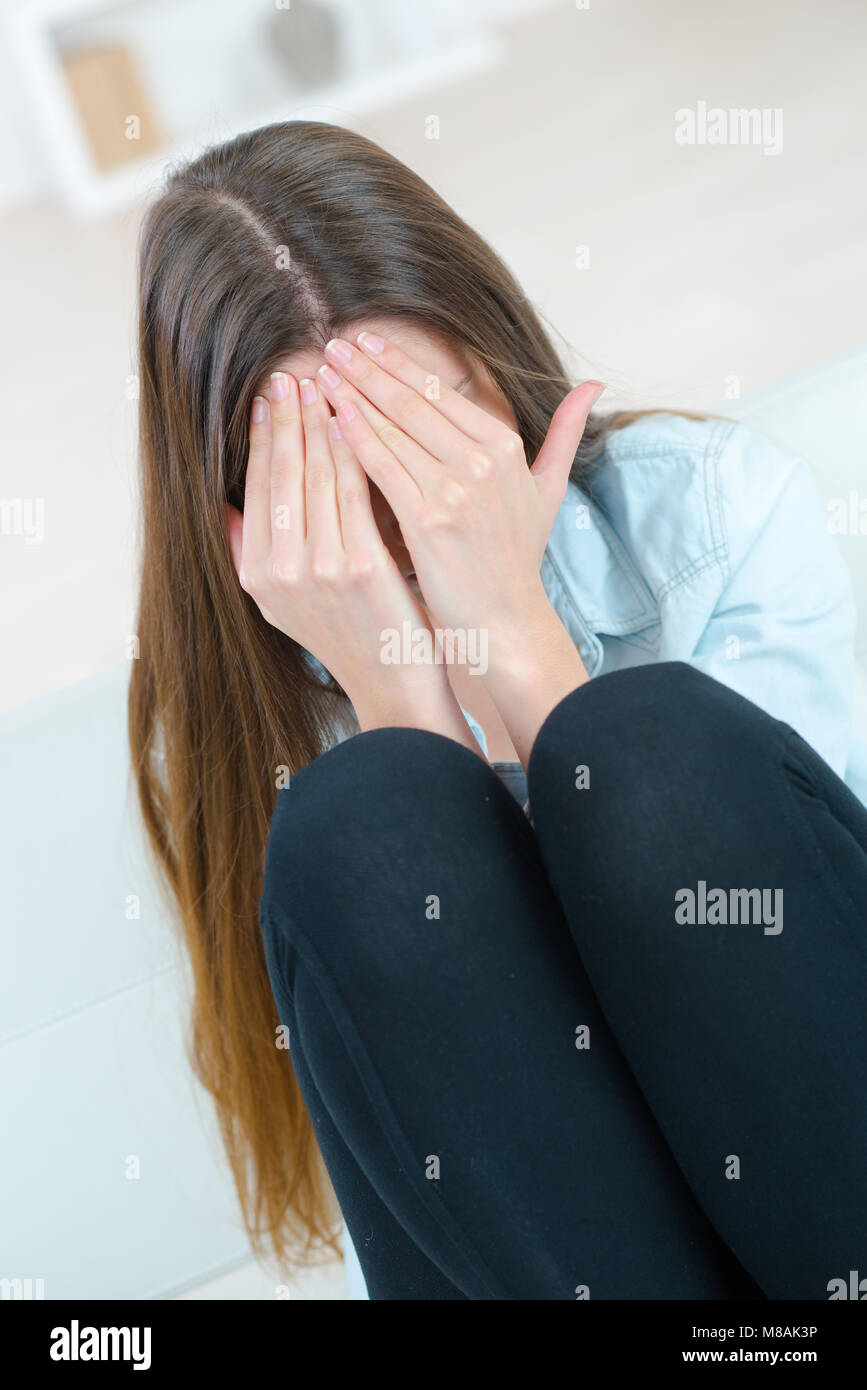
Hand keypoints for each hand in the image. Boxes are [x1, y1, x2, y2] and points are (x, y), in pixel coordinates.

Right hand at [225, 371, 481, 745]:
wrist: (394, 684)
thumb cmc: (350, 635)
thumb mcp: (285, 605)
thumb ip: (254, 556)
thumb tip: (225, 507)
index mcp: (256, 576)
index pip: (257, 488)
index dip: (265, 438)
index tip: (272, 397)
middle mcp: (279, 573)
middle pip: (284, 475)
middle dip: (290, 419)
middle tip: (296, 375)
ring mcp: (319, 570)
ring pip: (318, 477)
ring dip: (323, 424)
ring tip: (329, 386)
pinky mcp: (360, 568)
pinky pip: (355, 493)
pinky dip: (355, 452)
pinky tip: (359, 423)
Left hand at [315, 331, 602, 664]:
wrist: (505, 622)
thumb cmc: (516, 560)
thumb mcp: (548, 490)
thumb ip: (565, 434)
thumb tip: (593, 387)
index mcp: (506, 447)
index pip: (441, 392)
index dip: (399, 363)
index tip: (365, 341)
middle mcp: (484, 461)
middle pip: (413, 402)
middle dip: (367, 369)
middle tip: (329, 344)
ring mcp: (457, 490)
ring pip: (394, 428)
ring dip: (353, 396)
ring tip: (321, 374)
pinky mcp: (429, 520)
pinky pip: (382, 467)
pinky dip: (354, 438)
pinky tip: (329, 419)